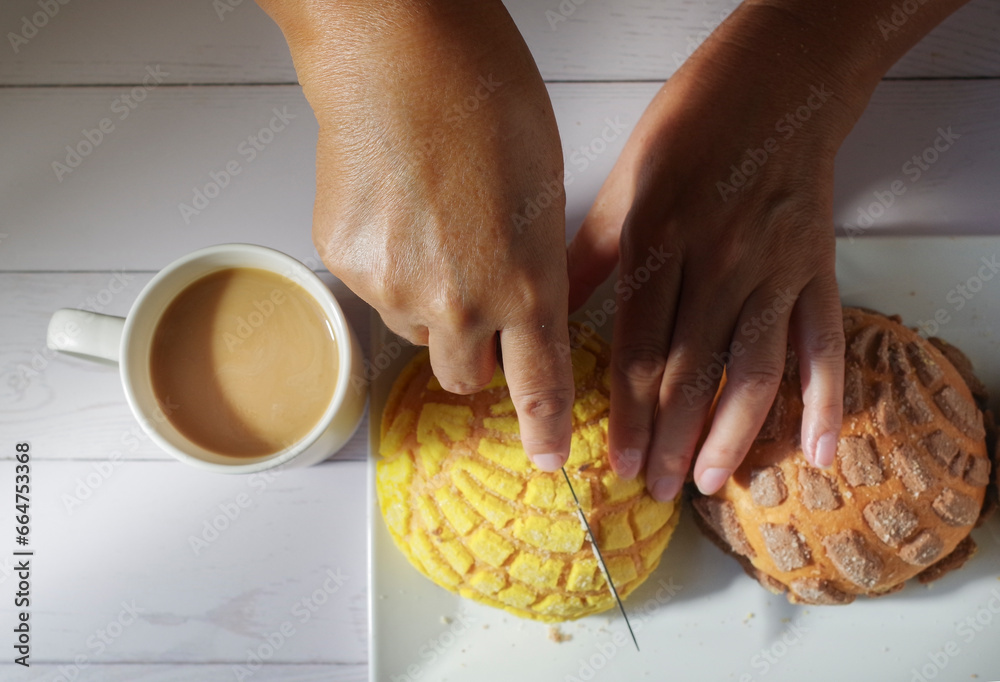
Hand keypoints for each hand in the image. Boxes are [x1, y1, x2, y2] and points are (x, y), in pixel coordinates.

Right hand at [258, 1, 574, 468]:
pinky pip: (374, 293)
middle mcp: (458, 303)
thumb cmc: (485, 98)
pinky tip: (396, 214)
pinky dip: (389, 269)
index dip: (545, 428)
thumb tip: (522, 302)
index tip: (549, 458)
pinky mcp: (346, 265)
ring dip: (428, 305)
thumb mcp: (543, 191)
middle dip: (474, 354)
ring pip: (415, 332)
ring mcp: (394, 288)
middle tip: (474, 302)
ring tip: (432, 230)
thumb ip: (535, 267)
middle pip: (463, 376)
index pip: (540, 384)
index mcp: (525, 282)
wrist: (397, 55)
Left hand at [566, 2, 877, 499]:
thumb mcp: (626, 183)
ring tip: (709, 480)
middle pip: (692, 369)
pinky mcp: (818, 268)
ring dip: (733, 433)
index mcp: (662, 243)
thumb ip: (589, 255)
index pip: (640, 347)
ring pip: (754, 368)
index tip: (616, 462)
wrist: (778, 79)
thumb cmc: (693, 124)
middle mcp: (719, 263)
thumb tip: (543, 309)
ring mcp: (775, 268)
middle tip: (655, 490)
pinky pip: (824, 342)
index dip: (628, 412)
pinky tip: (821, 450)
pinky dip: (826, 397)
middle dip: (669, 437)